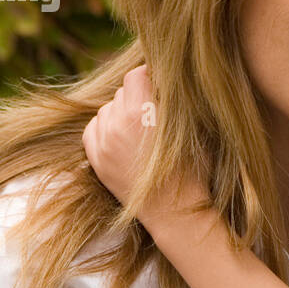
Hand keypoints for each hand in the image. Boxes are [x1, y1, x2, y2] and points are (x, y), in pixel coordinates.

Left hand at [82, 64, 179, 220]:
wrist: (175, 212)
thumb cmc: (193, 170)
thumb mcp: (192, 128)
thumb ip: (174, 100)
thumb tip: (166, 77)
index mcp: (143, 113)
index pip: (136, 75)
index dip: (151, 77)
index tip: (161, 87)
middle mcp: (117, 125)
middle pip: (122, 92)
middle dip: (139, 98)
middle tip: (156, 114)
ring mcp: (102, 143)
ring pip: (107, 109)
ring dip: (122, 113)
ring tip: (142, 130)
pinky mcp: (95, 158)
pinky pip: (94, 128)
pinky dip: (107, 129)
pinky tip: (125, 140)